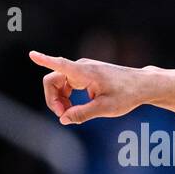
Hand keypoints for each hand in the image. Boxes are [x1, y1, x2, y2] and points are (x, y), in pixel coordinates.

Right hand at [29, 51, 158, 124]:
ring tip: (70, 115)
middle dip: (53, 99)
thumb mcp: (106, 108)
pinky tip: (75, 109)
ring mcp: (82, 70)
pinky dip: (68, 98)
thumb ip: (83, 114)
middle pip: (53, 81)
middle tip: (64, 116)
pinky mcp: (85, 75)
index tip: (32, 54)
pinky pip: (67, 85)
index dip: (44, 60)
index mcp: (85, 72)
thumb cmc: (127, 94)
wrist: (142, 85)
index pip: (60, 64)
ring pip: (59, 84)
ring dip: (60, 100)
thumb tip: (63, 119)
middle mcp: (81, 67)